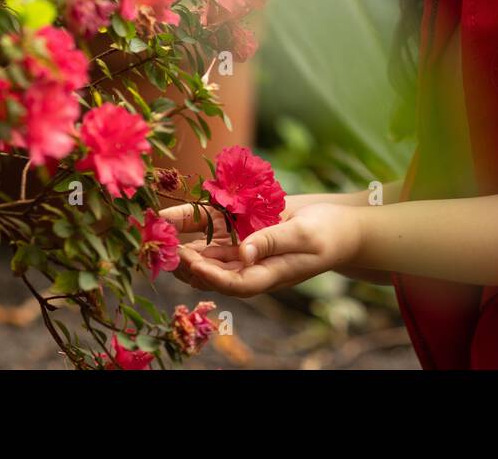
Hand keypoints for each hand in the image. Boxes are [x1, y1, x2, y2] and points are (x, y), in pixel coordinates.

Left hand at [163, 201, 363, 297]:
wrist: (342, 222)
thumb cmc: (330, 233)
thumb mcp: (305, 236)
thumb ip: (273, 242)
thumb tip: (244, 254)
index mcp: (266, 275)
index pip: (232, 283)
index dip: (209, 275)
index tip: (190, 261)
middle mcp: (250, 265)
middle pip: (210, 270)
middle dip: (185, 260)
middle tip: (162, 244)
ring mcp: (245, 247)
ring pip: (205, 250)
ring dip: (182, 242)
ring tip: (156, 229)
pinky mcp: (242, 228)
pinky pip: (212, 227)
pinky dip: (193, 221)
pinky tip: (170, 214)